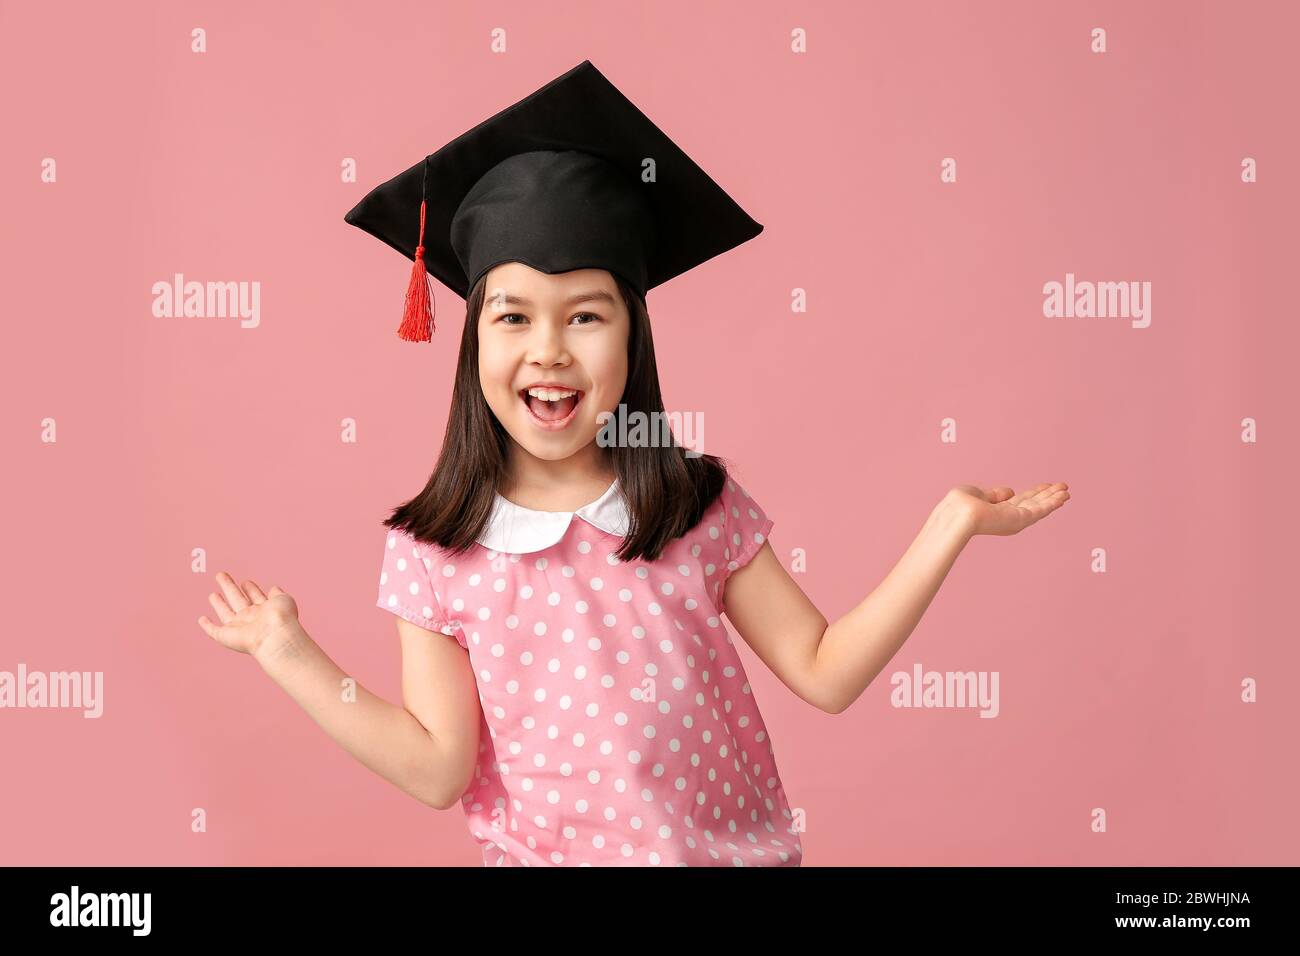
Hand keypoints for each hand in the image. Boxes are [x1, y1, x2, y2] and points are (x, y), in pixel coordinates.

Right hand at [198, 571, 299, 656]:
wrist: (274, 635)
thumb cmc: (282, 617)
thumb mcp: (283, 599)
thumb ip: (277, 593)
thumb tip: (274, 588)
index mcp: (264, 609)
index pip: (255, 596)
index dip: (250, 588)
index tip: (246, 581)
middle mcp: (250, 618)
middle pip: (237, 599)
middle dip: (229, 586)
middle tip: (221, 575)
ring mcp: (238, 627)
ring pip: (225, 613)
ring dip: (218, 604)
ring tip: (212, 594)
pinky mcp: (226, 636)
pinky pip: (214, 631)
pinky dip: (207, 626)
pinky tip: (202, 619)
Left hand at [946, 482, 1069, 536]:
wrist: (958, 513)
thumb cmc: (961, 504)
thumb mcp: (978, 493)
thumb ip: (995, 494)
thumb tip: (1010, 492)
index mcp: (998, 510)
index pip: (1021, 500)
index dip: (1035, 492)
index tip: (1046, 486)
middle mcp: (1008, 517)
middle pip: (1033, 503)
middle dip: (1048, 495)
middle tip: (1063, 486)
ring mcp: (1015, 519)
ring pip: (1040, 506)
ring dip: (1054, 498)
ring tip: (1067, 490)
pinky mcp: (1021, 520)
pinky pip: (1041, 510)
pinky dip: (1053, 502)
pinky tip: (1064, 496)